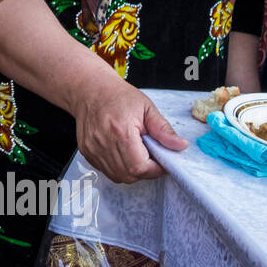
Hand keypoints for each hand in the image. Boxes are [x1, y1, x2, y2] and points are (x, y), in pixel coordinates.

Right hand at [71, 77, 186, 182]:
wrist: (90, 90)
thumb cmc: (117, 96)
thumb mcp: (146, 108)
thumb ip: (164, 130)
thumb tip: (180, 146)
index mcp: (121, 131)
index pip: (140, 166)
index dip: (156, 169)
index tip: (163, 162)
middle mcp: (104, 143)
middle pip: (129, 175)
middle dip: (145, 171)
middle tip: (151, 157)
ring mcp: (93, 149)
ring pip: (117, 176)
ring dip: (131, 171)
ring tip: (136, 153)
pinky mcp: (86, 152)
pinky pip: (107, 171)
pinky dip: (119, 167)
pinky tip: (123, 153)